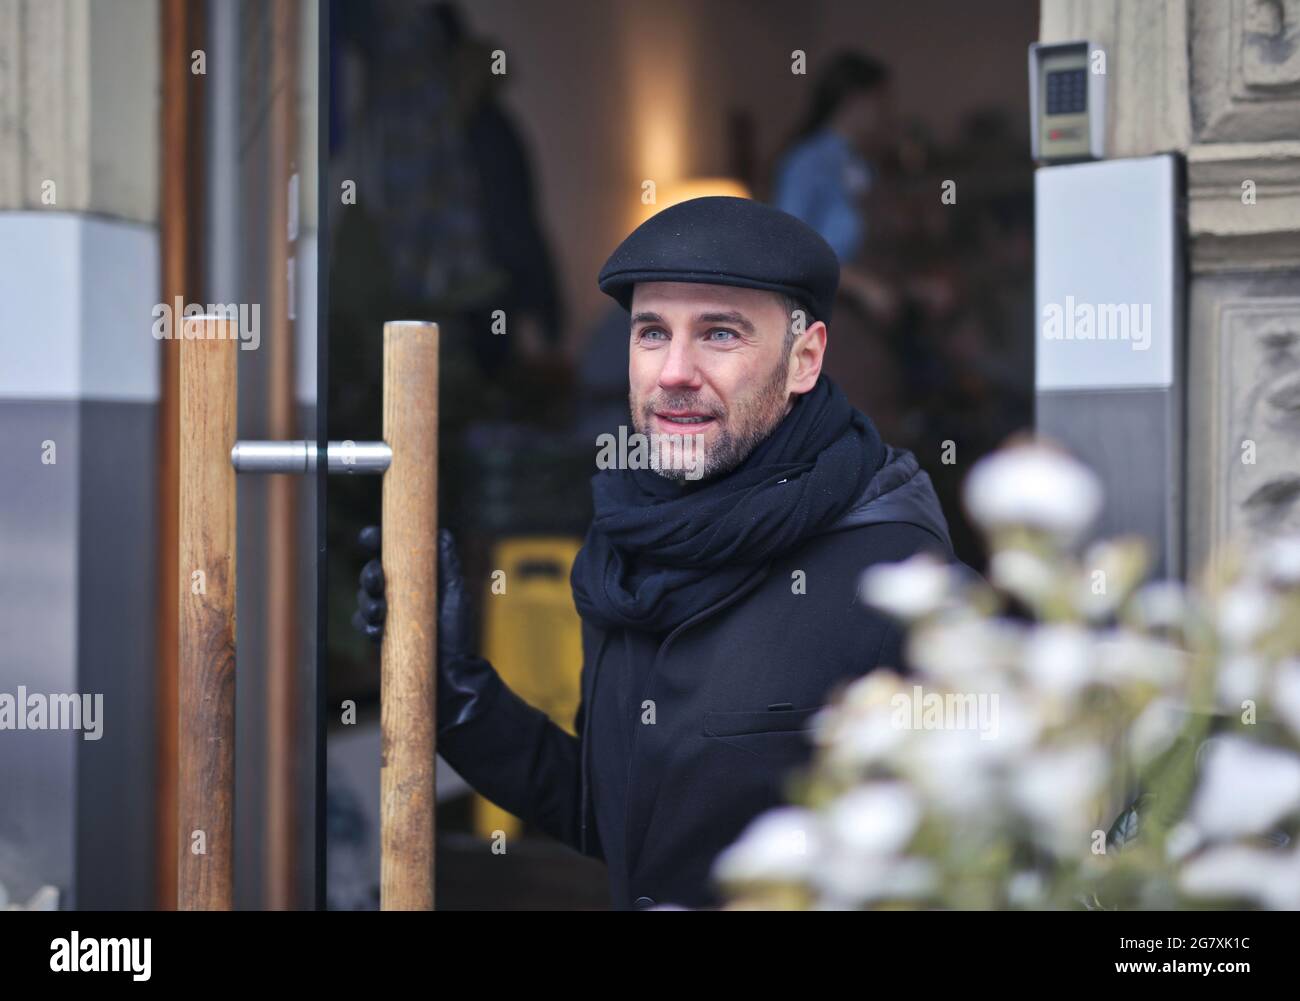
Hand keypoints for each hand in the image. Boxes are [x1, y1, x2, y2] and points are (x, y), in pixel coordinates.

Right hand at [351, 525, 500, 733]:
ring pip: (363, 598)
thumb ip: (447, 565)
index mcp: (414, 577)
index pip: (390, 554)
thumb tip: (441, 533)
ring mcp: (387, 615)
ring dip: (368, 602)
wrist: (452, 674)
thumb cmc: (457, 633)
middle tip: (377, 580)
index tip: (369, 538)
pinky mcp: (380, 636)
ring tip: (381, 611)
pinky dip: (368, 626)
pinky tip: (379, 632)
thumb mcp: (455, 595)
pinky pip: (363, 625)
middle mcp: (398, 593)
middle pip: (372, 574)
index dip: (375, 541)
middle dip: (369, 574)